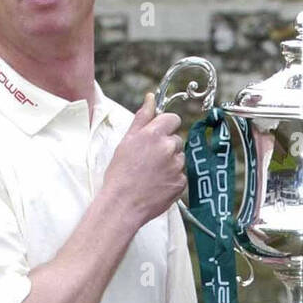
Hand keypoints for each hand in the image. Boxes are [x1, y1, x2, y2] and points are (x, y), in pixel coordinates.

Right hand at [103, 90, 185, 232]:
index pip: (173, 119)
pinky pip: (182, 176)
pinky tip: (158, 184)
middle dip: (167, 147)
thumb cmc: (120, 173)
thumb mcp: (127, 141)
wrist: (122, 204)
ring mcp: (177, 166)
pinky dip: (173, 179)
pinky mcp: (181, 183)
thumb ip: (142, 118)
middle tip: (150, 160)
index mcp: (154, 134)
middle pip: (176, 140)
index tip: (158, 135)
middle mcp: (168, 147)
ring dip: (171, 163)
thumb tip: (151, 98)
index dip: (166, 126)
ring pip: (180, 158)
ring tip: (153, 174)